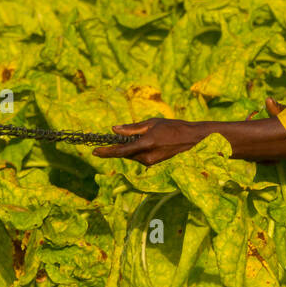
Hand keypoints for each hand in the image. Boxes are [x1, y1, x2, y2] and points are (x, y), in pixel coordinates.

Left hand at [92, 118, 206, 166]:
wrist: (190, 137)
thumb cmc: (171, 126)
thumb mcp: (151, 123)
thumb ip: (131, 128)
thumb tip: (114, 129)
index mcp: (146, 144)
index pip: (121, 151)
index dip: (107, 152)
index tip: (95, 151)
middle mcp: (147, 156)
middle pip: (125, 154)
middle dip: (114, 150)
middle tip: (101, 147)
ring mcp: (151, 161)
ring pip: (131, 156)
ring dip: (125, 149)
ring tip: (121, 140)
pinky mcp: (154, 163)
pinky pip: (138, 157)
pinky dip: (134, 151)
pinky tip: (135, 143)